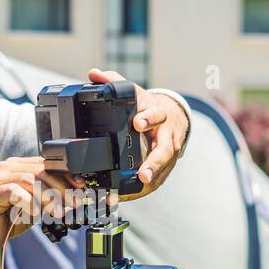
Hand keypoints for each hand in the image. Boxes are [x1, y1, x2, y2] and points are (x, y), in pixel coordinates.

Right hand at [0, 156, 82, 251]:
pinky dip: (29, 203)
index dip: (65, 175)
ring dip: (49, 197)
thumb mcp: (35, 206)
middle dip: (61, 187)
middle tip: (74, 203)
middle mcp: (6, 168)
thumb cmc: (8, 219)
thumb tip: (74, 195)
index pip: (45, 164)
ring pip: (30, 180)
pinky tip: (35, 214)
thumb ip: (50, 196)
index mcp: (17, 166)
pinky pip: (15, 192)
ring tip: (59, 212)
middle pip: (40, 171)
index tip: (80, 187)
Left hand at [85, 68, 188, 199]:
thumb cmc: (148, 106)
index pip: (154, 113)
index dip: (147, 118)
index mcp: (156, 112)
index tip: (137, 122)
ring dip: (153, 179)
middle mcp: (166, 133)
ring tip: (140, 189)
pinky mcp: (168, 164)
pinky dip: (148, 187)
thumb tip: (94, 74)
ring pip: (164, 167)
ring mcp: (169, 150)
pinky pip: (160, 178)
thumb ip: (114, 82)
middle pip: (165, 148)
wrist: (174, 116)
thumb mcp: (134, 92)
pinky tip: (134, 195)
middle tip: (143, 174)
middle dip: (154, 161)